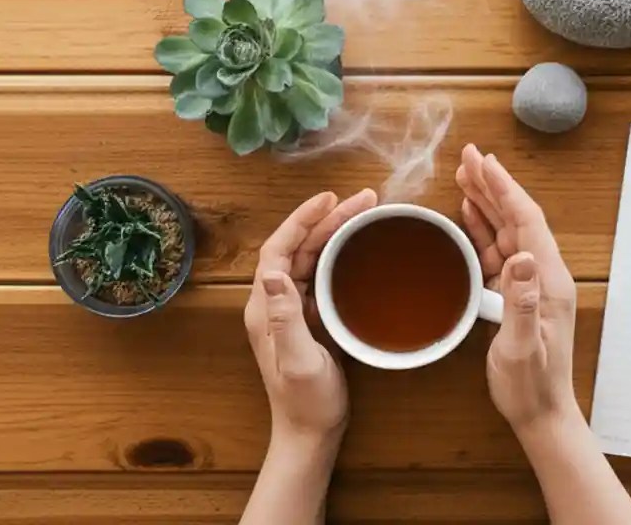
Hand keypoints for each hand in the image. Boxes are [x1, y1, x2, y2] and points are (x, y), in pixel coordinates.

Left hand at [244, 189, 377, 444]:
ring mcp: (292, 310)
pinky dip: (339, 256)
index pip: (277, 250)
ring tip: (365, 214)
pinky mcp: (310, 319)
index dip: (300, 220)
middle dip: (327, 219)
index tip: (328, 198)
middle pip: (297, 248)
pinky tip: (358, 248)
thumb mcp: (299, 359)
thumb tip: (273, 272)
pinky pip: (322, 276)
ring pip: (311, 259)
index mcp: (265, 307)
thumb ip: (285, 316)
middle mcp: (274, 303)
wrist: (310, 432)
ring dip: (334, 234)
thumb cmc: (306, 401)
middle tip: (363, 200)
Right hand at [455, 144, 578, 432]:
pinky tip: (468, 216)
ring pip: (507, 230)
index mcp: (547, 280)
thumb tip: (518, 257)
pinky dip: (482, 229)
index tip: (483, 161)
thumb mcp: (521, 347)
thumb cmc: (531, 386)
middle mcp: (542, 274)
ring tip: (464, 175)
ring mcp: (530, 283)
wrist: (541, 413)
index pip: (526, 221)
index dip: (504, 188)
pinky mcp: (517, 294)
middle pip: (517, 217)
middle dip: (493, 184)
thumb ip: (521, 302)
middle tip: (468, 155)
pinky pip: (498, 251)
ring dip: (486, 202)